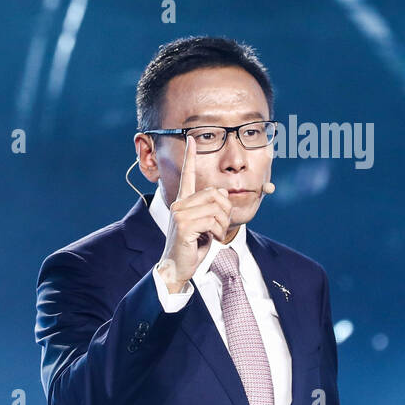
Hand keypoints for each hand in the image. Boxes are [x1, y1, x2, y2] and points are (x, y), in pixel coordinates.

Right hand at [160, 135, 232, 287]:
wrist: (178, 266)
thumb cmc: (193, 246)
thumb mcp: (207, 224)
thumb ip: (213, 208)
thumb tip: (222, 194)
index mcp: (183, 201)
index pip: (187, 174)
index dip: (190, 156)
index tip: (191, 138)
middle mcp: (179, 203)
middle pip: (216, 193)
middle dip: (225, 212)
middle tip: (218, 227)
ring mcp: (179, 213)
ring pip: (217, 207)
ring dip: (222, 224)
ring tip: (213, 234)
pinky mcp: (183, 224)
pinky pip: (213, 220)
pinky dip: (218, 232)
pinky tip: (210, 240)